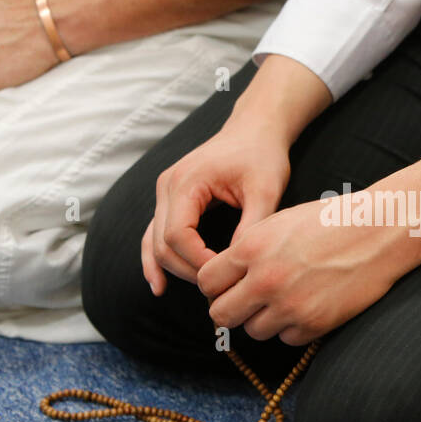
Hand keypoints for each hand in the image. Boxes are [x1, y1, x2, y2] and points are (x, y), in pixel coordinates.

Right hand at [143, 119, 291, 294]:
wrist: (255, 129)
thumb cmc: (262, 155)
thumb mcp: (266, 190)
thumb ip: (251, 226)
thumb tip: (238, 265)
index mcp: (187, 181)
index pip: (177, 235)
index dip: (198, 262)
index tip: (227, 275)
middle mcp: (167, 186)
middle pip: (162, 244)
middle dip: (188, 270)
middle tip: (221, 287)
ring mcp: (165, 193)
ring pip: (154, 243)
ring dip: (173, 269)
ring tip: (197, 292)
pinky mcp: (171, 200)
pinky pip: (154, 235)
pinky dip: (156, 260)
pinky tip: (160, 286)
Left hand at [196, 197, 412, 344]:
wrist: (378, 232)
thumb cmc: (329, 222)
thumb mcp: (278, 223)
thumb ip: (246, 250)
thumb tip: (221, 279)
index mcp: (251, 248)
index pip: (207, 282)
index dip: (215, 286)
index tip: (227, 286)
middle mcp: (265, 279)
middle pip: (221, 315)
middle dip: (231, 309)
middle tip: (246, 302)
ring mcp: (289, 305)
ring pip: (253, 330)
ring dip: (263, 319)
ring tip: (285, 298)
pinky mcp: (313, 324)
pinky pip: (286, 338)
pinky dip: (293, 327)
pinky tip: (309, 304)